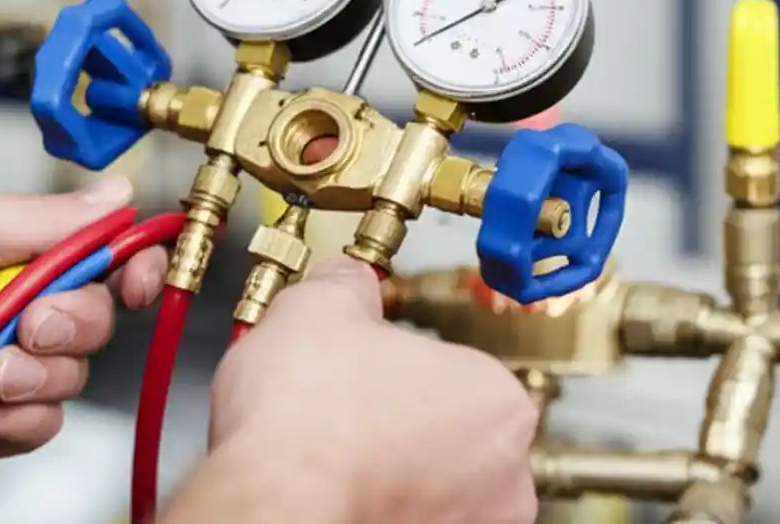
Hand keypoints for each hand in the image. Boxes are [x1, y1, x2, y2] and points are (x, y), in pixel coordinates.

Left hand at [0, 177, 166, 519]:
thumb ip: (39, 218)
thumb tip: (112, 191)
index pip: (89, 251)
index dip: (125, 262)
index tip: (137, 276)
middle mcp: (0, 307)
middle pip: (92, 315)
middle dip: (70, 321)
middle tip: (24, 322)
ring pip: (71, 374)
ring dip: (34, 372)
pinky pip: (38, 425)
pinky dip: (11, 416)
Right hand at [165, 257, 537, 523]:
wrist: (273, 507)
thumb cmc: (305, 426)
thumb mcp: (318, 307)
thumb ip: (348, 284)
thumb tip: (346, 280)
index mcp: (498, 398)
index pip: (454, 364)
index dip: (398, 360)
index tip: (364, 364)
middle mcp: (507, 475)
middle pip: (451, 428)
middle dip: (400, 417)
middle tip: (344, 407)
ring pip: (434, 483)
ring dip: (394, 468)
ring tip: (333, 454)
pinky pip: (409, 518)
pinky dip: (382, 508)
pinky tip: (337, 491)